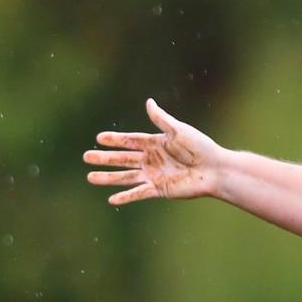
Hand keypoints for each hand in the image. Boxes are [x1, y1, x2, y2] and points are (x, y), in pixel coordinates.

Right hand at [84, 99, 227, 204]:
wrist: (215, 169)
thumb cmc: (201, 147)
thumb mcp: (179, 130)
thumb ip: (161, 119)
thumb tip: (148, 102)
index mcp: (155, 143)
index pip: (130, 141)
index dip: (114, 140)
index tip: (98, 138)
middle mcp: (151, 159)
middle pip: (122, 159)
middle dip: (104, 158)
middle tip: (85, 156)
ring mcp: (154, 175)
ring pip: (125, 177)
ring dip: (108, 177)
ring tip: (90, 177)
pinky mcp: (159, 190)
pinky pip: (138, 193)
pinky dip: (126, 196)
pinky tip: (112, 199)